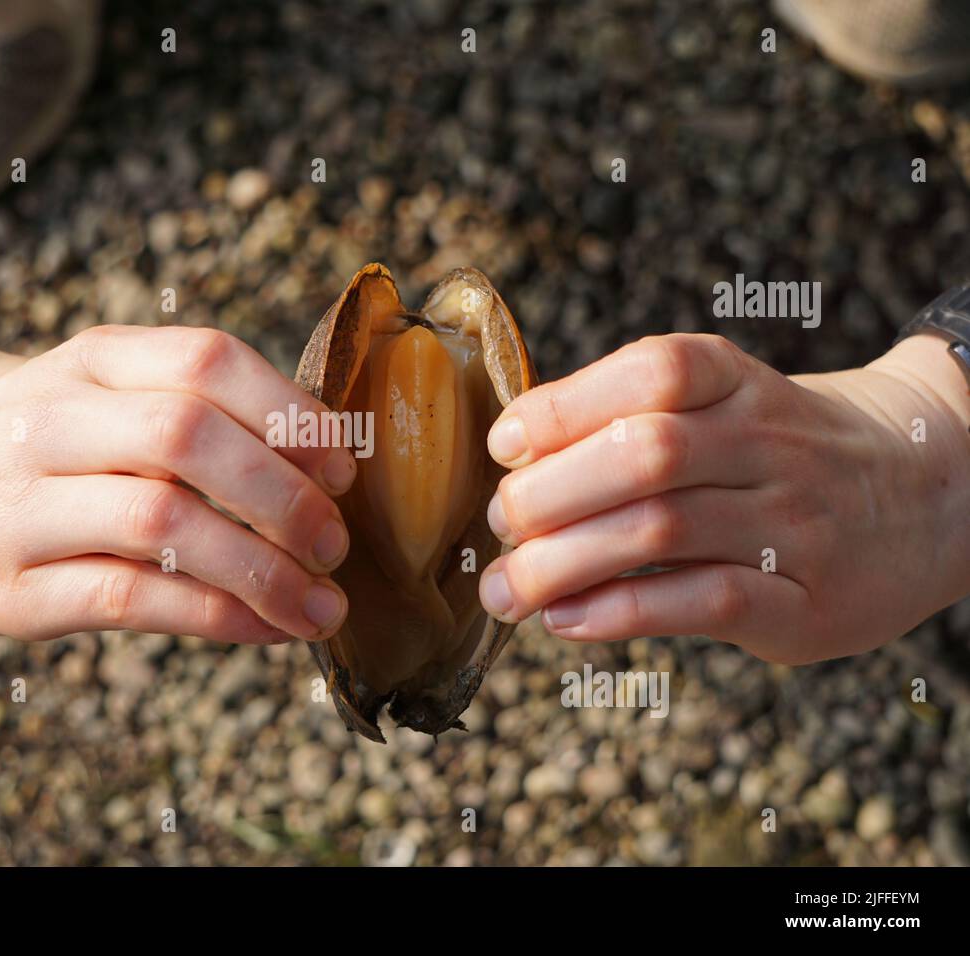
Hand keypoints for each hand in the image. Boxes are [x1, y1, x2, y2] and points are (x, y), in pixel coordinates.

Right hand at [0, 324, 355, 643]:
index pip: (206, 360)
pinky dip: (214, 615)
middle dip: (282, 494)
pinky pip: (129, 597)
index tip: (345, 466)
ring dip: (260, 568)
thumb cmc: (40, 435)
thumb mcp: (100, 390)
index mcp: (91, 360)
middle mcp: (51, 419)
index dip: (290, 414)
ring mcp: (20, 503)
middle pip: (187, 435)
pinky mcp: (8, 587)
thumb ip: (192, 411)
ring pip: (160, 521)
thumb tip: (328, 469)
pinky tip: (264, 628)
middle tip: (336, 542)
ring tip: (320, 604)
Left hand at [478, 333, 969, 663]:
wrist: (929, 490)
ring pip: (661, 532)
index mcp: (740, 385)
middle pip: (644, 454)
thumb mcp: (731, 402)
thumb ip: (636, 416)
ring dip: (562, 565)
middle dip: (548, 494)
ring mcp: (792, 524)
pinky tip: (567, 620)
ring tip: (507, 590)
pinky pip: (701, 601)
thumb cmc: (786, 450)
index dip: (563, 406)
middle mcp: (769, 445)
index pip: (652, 371)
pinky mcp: (803, 603)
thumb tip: (515, 458)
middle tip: (499, 523)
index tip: (503, 445)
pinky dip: (619, 612)